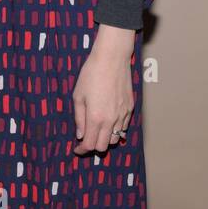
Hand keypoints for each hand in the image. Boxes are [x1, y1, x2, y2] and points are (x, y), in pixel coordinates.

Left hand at [72, 27, 135, 154]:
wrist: (112, 59)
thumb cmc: (91, 74)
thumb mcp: (78, 96)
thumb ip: (79, 118)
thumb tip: (80, 135)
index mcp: (95, 118)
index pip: (89, 144)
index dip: (81, 150)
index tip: (77, 149)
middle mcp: (111, 120)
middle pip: (103, 146)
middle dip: (93, 147)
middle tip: (85, 140)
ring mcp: (123, 115)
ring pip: (116, 139)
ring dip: (105, 139)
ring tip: (97, 131)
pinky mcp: (131, 108)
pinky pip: (124, 127)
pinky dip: (116, 130)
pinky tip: (109, 122)